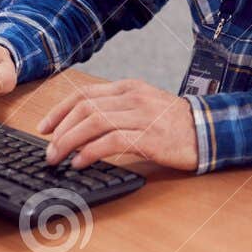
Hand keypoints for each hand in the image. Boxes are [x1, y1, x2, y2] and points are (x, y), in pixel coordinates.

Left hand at [38, 78, 198, 171]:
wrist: (209, 130)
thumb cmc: (176, 124)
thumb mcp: (145, 107)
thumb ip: (117, 111)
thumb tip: (82, 129)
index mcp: (130, 88)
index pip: (84, 94)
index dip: (59, 110)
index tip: (43, 127)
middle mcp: (133, 97)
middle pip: (84, 108)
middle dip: (59, 130)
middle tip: (48, 151)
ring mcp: (142, 115)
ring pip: (93, 122)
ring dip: (68, 142)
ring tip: (57, 158)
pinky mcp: (149, 136)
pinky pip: (111, 141)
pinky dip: (90, 152)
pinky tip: (80, 163)